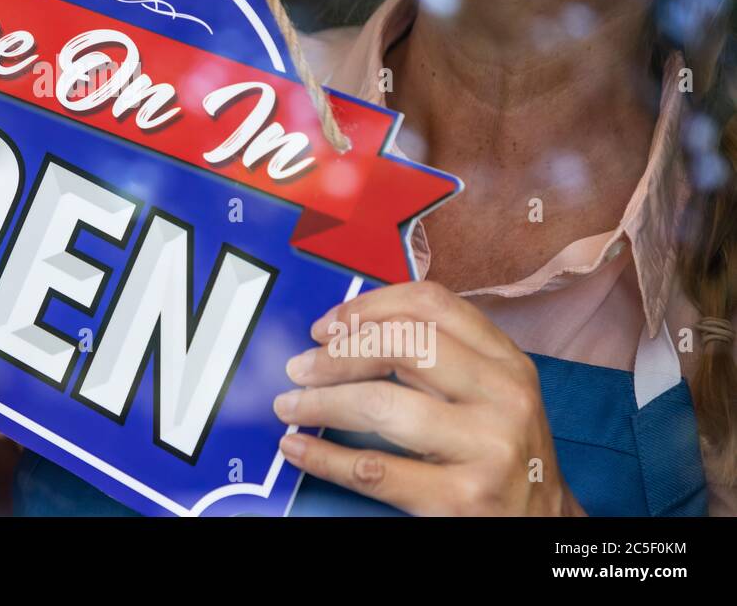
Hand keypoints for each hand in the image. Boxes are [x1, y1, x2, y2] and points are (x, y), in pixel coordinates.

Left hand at [274, 281, 583, 515]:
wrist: (545, 529)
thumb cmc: (501, 453)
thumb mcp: (489, 393)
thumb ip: (436, 359)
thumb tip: (345, 336)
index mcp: (505, 360)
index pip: (430, 306)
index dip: (367, 308)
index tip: (327, 325)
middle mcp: (503, 396)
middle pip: (402, 345)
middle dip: (337, 354)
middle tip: (301, 368)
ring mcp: (487, 448)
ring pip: (381, 404)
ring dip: (321, 401)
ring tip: (290, 405)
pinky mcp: (462, 500)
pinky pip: (374, 470)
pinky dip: (324, 457)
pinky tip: (300, 448)